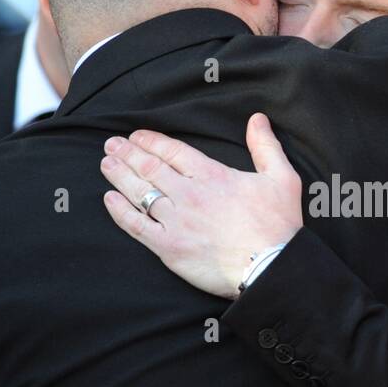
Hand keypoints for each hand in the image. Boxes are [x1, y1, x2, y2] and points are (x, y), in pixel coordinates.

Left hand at [101, 113, 302, 298]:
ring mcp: (176, 221)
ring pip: (140, 192)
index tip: (136, 136)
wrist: (271, 267)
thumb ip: (266, 146)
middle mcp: (189, 194)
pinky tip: (110, 200)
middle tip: (111, 145)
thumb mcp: (282, 178)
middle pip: (151, 168)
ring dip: (119, 175)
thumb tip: (257, 119)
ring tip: (106, 164)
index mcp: (212, 175)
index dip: (151, 141)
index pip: (173, 151)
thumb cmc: (279, 225)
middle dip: (128, 153)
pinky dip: (120, 211)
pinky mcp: (169, 247)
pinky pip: (136, 225)